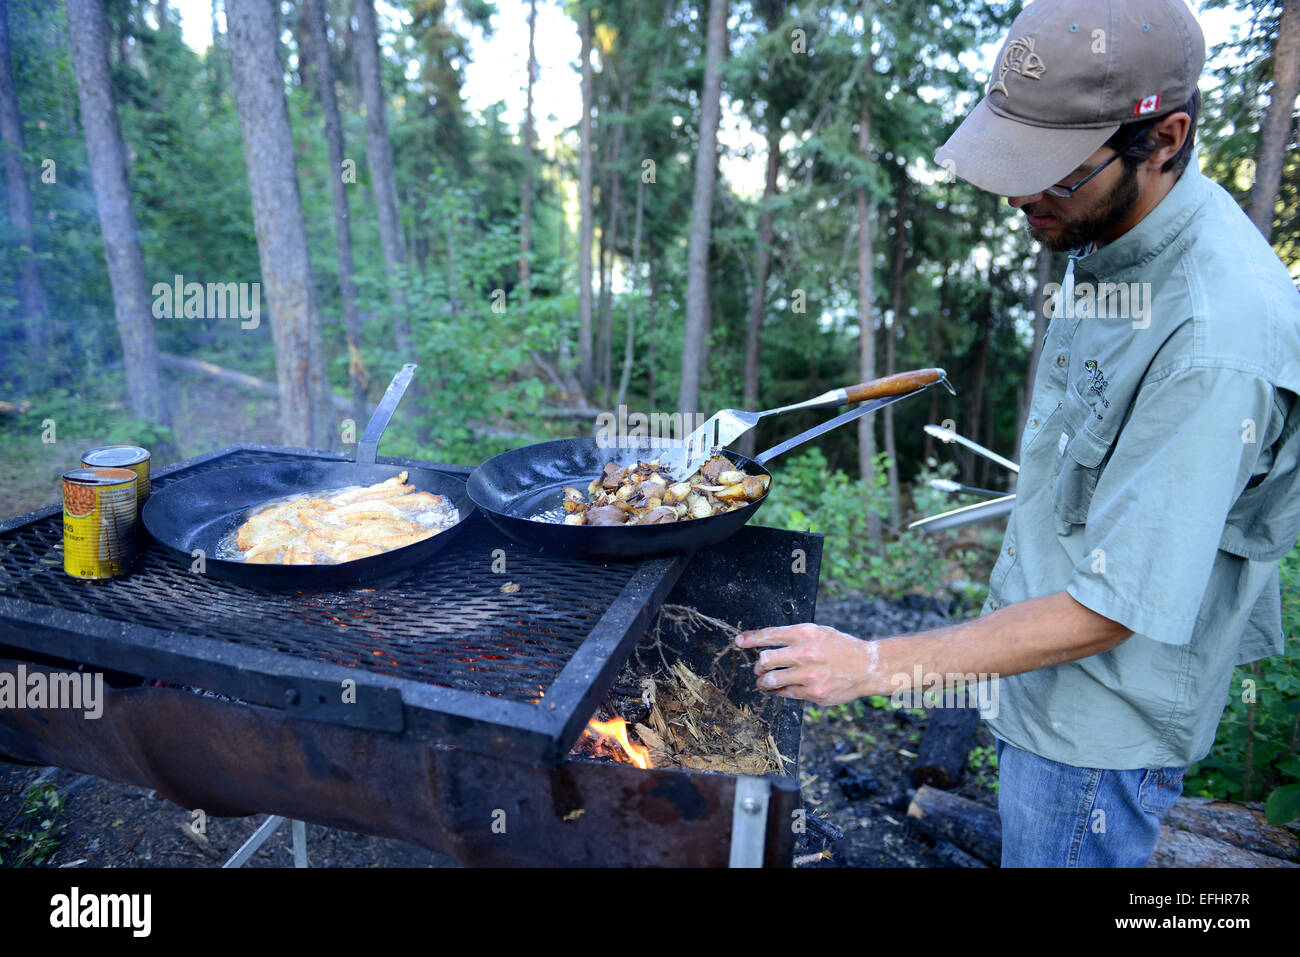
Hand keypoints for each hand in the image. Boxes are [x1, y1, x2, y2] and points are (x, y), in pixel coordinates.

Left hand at [735, 622, 882, 706]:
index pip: (769, 635)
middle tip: (759, 668)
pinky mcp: (813, 693)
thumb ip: (794, 636)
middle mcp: (805, 653)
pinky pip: (785, 693)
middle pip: (765, 659)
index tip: (740, 642)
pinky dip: (779, 691)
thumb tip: (765, 642)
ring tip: (764, 682)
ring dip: (763, 681)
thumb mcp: (818, 632)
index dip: (750, 639)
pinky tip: (780, 689)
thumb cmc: (840, 647)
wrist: (867, 667)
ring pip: (771, 680)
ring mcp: (809, 675)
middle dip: (758, 665)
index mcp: (806, 633)